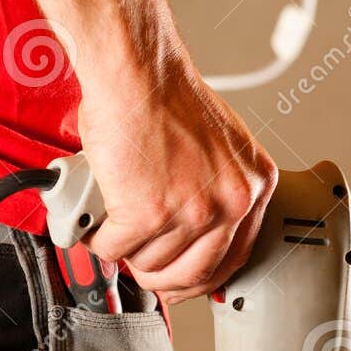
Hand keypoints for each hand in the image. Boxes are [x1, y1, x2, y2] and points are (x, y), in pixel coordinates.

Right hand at [77, 68, 276, 305]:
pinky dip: (98, 236)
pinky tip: (96, 215)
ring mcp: (192, 211)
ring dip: (126, 247)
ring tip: (115, 218)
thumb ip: (214, 192)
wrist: (135, 72)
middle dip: (161, 277)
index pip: (235, 258)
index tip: (180, 278)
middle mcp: (231, 201)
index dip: (200, 275)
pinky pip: (115, 249)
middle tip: (139, 263)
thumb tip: (192, 236)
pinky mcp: (148, 214)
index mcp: (254, 186)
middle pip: (195, 274)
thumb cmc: (164, 97)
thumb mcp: (217, 149)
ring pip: (150, 264)